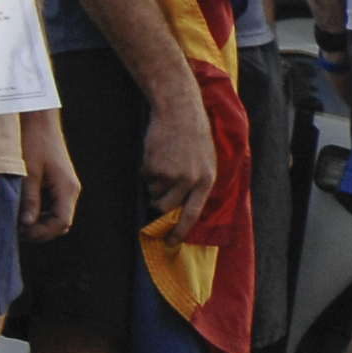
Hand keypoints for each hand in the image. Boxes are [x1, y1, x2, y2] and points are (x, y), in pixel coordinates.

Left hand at [19, 105, 81, 240]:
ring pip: (56, 216)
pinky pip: (52, 206)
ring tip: (17, 220)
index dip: (42, 233)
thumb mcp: (28, 173)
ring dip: (38, 222)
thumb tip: (27, 224)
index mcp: (67, 188)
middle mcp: (70, 190)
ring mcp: (65, 187)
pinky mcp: (58, 183)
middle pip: (61, 223)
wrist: (39, 120)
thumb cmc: (34, 142)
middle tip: (16, 229)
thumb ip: (29, 200)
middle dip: (39, 230)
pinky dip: (39, 212)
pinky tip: (23, 208)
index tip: (21, 232)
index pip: (62, 223)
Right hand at [141, 84, 220, 228]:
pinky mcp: (155, 167)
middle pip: (166, 208)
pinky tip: (157, 152)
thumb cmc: (192, 135)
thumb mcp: (205, 160)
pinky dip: (146, 168)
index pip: (193, 214)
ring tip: (164, 160)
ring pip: (153, 193)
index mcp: (207, 180)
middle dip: (159, 202)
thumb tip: (182, 210)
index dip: (180, 231)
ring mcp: (173, 174)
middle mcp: (191, 181)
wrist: (180, 110)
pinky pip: (144, 177)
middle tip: (160, 185)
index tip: (170, 243)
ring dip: (154, 182)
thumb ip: (197, 183)